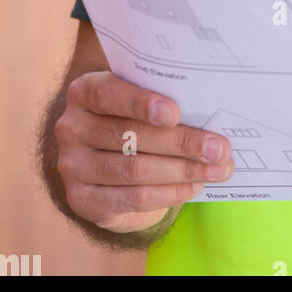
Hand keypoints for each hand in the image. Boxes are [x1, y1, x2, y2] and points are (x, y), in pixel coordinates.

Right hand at [55, 72, 233, 232]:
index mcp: (85, 91)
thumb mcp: (142, 100)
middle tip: (219, 148)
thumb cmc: (135, 118)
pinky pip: (132, 199)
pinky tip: (194, 186)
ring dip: (182, 171)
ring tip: (218, 169)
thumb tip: (212, 115)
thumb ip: (164, 100)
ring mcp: (73, 166)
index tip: (174, 112)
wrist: (107, 160)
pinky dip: (169, 193)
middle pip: (130, 136)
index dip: (140, 103)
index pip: (109, 94)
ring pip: (134, 170)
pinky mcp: (82, 200)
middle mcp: (72, 127)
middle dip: (181, 142)